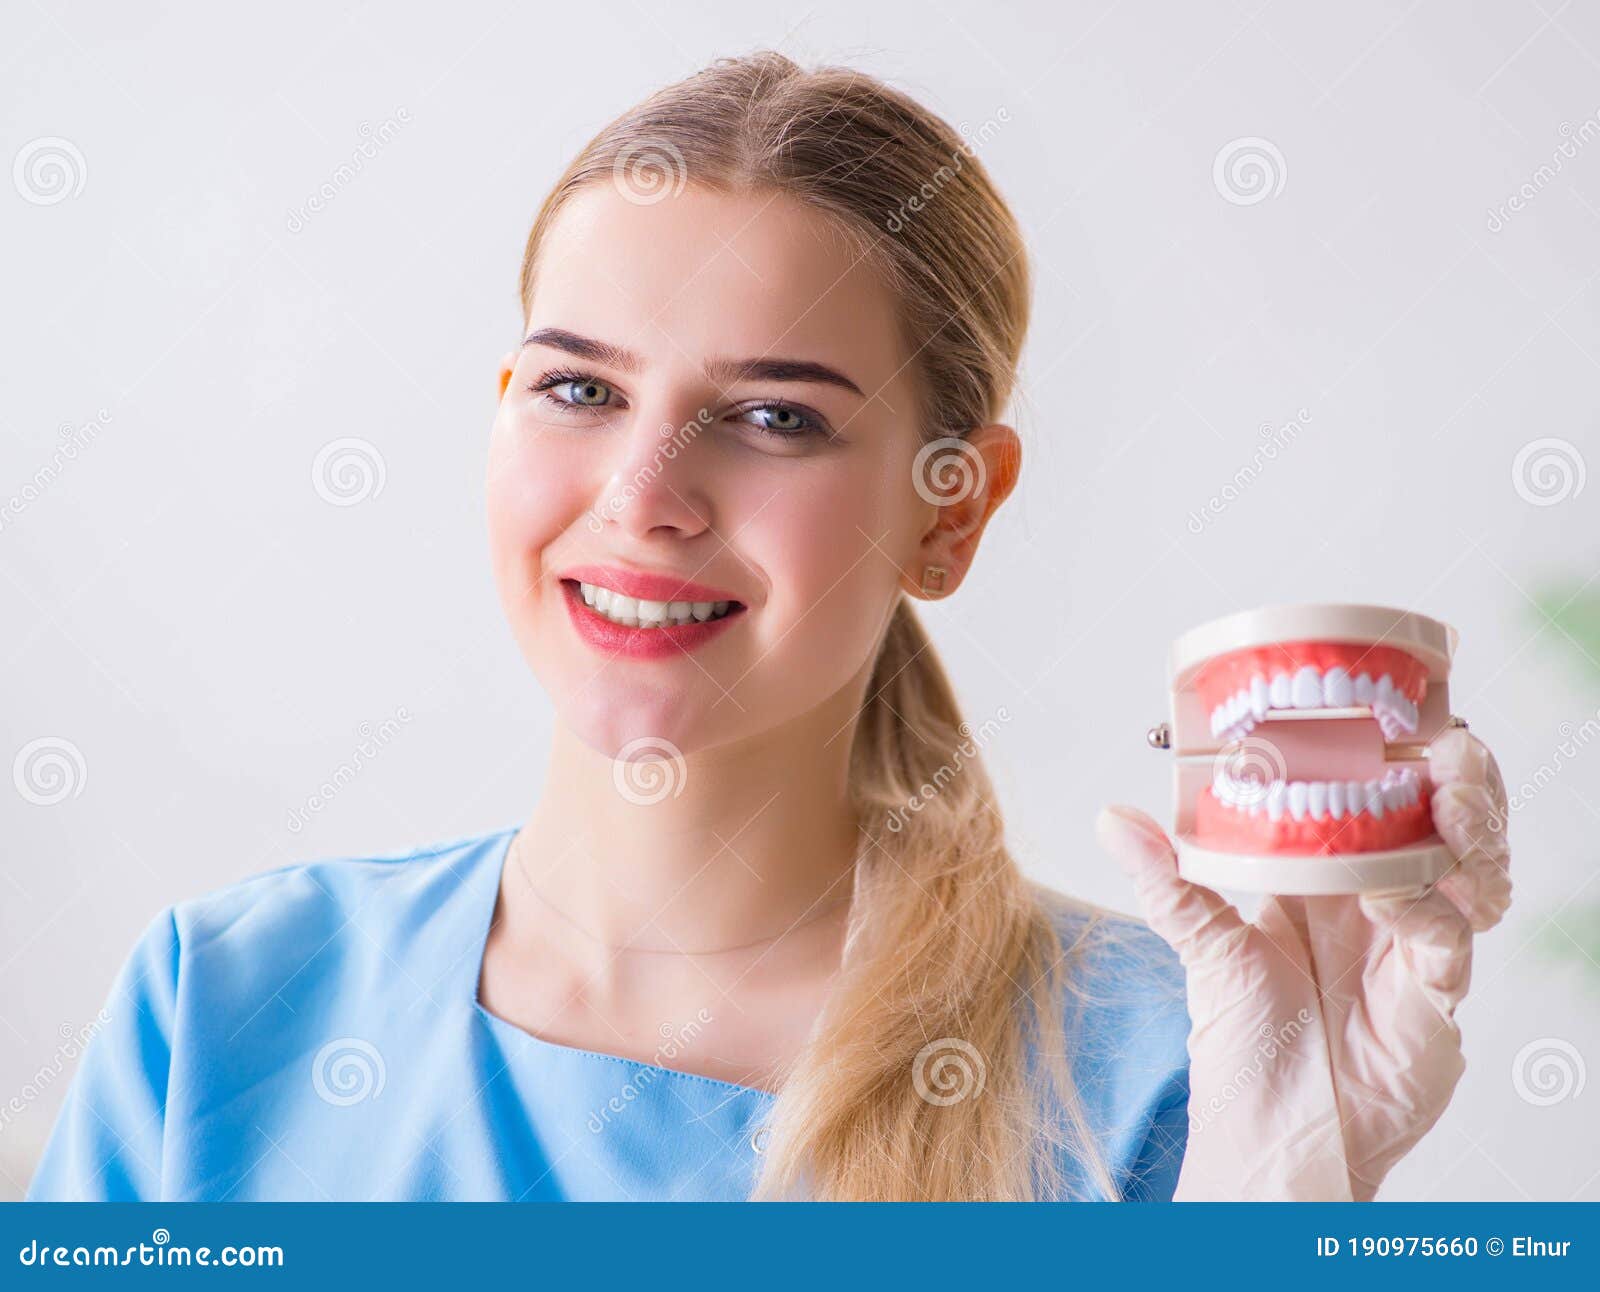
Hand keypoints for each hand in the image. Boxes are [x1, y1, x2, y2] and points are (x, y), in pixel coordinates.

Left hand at [1098, 728, 1511, 1200]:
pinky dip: (1427, 904)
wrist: (1270, 1140)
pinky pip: (1450, 932)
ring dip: (1468, 822)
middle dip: (1456, 775)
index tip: (1390, 708)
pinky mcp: (1437, 991)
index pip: (1377, 793)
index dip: (1393, 750)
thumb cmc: (1243, 1047)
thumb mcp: (1202, 946)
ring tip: (1446, 793)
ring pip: (1472, 863)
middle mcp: (1381, 899)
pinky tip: (1392, 892)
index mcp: (1328, 874)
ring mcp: (1417, 942)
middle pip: (1443, 817)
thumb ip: (1167, 879)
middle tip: (1443, 746)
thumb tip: (1110, 816)